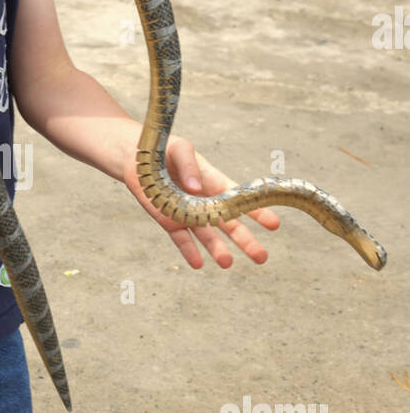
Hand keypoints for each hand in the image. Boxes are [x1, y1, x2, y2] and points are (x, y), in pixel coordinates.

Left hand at [121, 131, 280, 267]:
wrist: (138, 158)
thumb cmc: (164, 149)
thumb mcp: (180, 149)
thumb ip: (189, 165)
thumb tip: (195, 186)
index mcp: (214, 183)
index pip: (240, 200)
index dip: (257, 212)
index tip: (274, 225)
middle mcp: (205, 202)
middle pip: (229, 224)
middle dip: (245, 240)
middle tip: (262, 257)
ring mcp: (188, 213)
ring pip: (207, 235)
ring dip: (217, 249)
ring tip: (228, 264)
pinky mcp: (169, 221)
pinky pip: (181, 239)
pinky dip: (188, 251)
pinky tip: (198, 264)